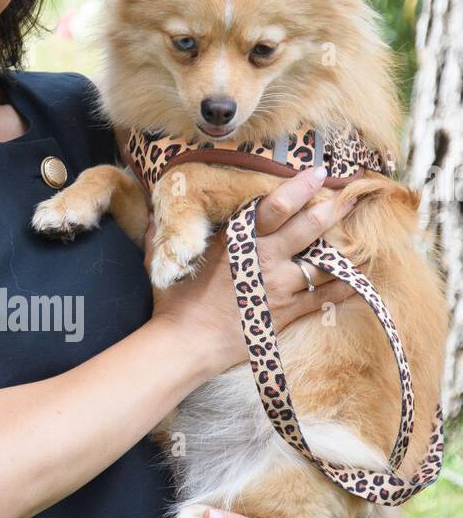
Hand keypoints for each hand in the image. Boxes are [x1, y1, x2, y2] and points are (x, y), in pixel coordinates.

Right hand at [145, 167, 358, 375]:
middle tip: (350, 196)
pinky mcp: (287, 313)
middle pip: (309, 227)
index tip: (318, 173)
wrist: (185, 344)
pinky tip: (358, 279)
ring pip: (323, 261)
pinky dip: (344, 288)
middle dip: (332, 208)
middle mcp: (265, 259)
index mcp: (238, 241)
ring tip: (361, 236)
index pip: (275, 206)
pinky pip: (324, 298)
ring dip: (343, 248)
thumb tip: (156, 211)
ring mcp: (280, 287)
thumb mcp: (162, 258)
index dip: (300, 187)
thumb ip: (164, 231)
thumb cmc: (172, 301)